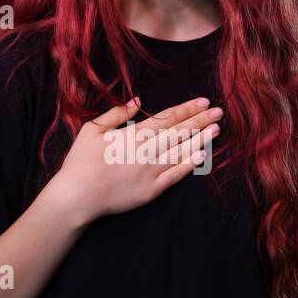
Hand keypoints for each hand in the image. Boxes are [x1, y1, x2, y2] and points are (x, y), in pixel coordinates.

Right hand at [48, 95, 220, 225]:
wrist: (78, 196)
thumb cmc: (81, 162)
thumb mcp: (92, 130)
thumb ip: (116, 114)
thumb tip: (138, 102)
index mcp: (134, 135)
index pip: (168, 118)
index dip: (188, 109)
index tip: (204, 102)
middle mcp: (147, 151)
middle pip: (180, 132)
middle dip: (202, 120)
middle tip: (220, 112)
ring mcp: (151, 171)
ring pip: (182, 152)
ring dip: (201, 140)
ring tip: (217, 130)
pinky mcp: (151, 190)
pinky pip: (175, 176)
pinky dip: (189, 165)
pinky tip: (201, 156)